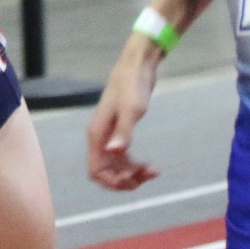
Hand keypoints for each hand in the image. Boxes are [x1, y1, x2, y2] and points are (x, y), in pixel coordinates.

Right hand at [87, 42, 160, 190]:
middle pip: (105, 172)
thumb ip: (123, 132)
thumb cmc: (133, 85)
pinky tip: (149, 163)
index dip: (113, 182)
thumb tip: (114, 152)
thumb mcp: (132, 109)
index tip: (134, 181)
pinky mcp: (118, 131)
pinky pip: (121, 157)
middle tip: (148, 175)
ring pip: (114, 166)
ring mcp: (108, 135)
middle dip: (125, 179)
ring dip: (131, 173)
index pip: (96, 170)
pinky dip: (133, 164)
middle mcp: (100, 138)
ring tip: (153, 170)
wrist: (137, 66)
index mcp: (98, 134)